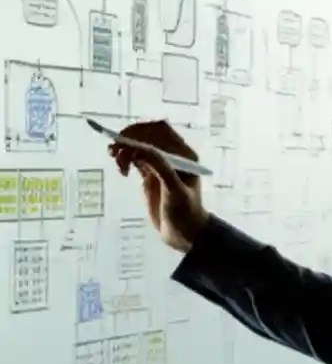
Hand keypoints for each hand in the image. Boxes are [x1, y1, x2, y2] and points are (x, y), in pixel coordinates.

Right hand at [107, 120, 208, 251]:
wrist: (183, 233)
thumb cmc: (185, 212)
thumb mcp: (175, 191)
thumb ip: (161, 168)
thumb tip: (141, 149)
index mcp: (184, 154)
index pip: (161, 131)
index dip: (142, 130)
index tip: (125, 139)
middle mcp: (172, 156)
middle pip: (146, 136)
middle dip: (128, 139)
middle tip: (114, 150)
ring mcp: (159, 164)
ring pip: (137, 147)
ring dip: (123, 148)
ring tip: (114, 158)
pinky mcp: (149, 174)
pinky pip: (133, 159)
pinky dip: (123, 159)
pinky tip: (121, 169)